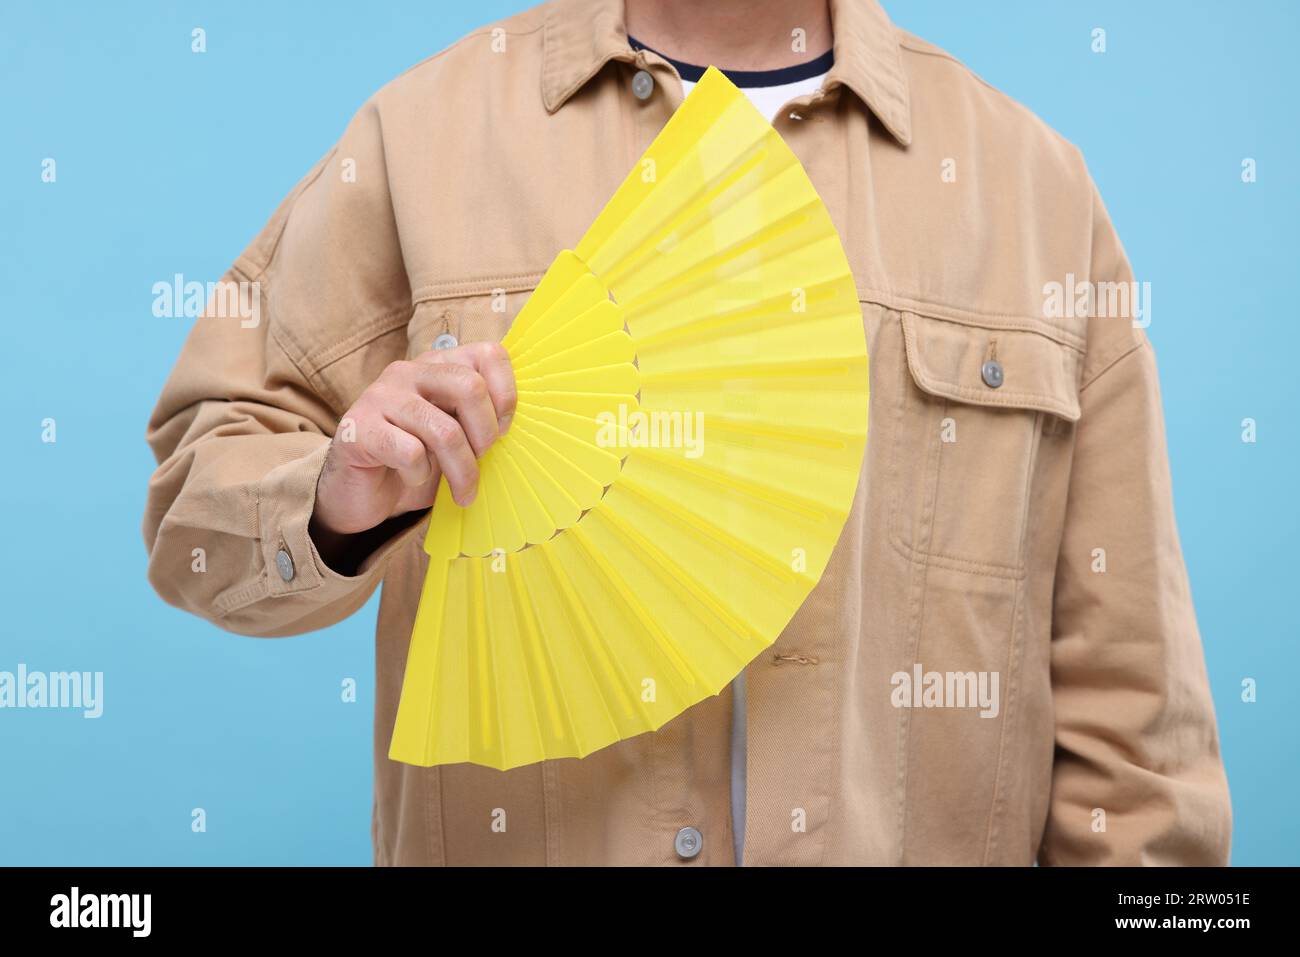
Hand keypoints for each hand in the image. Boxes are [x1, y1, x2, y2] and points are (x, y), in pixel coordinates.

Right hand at [310, 342, 515, 543]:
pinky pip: (409, 452)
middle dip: (486, 435)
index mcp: (437, 365)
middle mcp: (408, 372)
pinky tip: (413, 478)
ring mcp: (379, 396)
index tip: (505, 432)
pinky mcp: (357, 428)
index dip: (507, 395)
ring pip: (444, 429)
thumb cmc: (415, 463)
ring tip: (463, 493)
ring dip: (462, 470)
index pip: (488, 354)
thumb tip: (521, 429)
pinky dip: (420, 475)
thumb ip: (480, 421)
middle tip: (483, 462)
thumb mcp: (456, 437)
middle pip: (470, 387)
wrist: (360, 493)